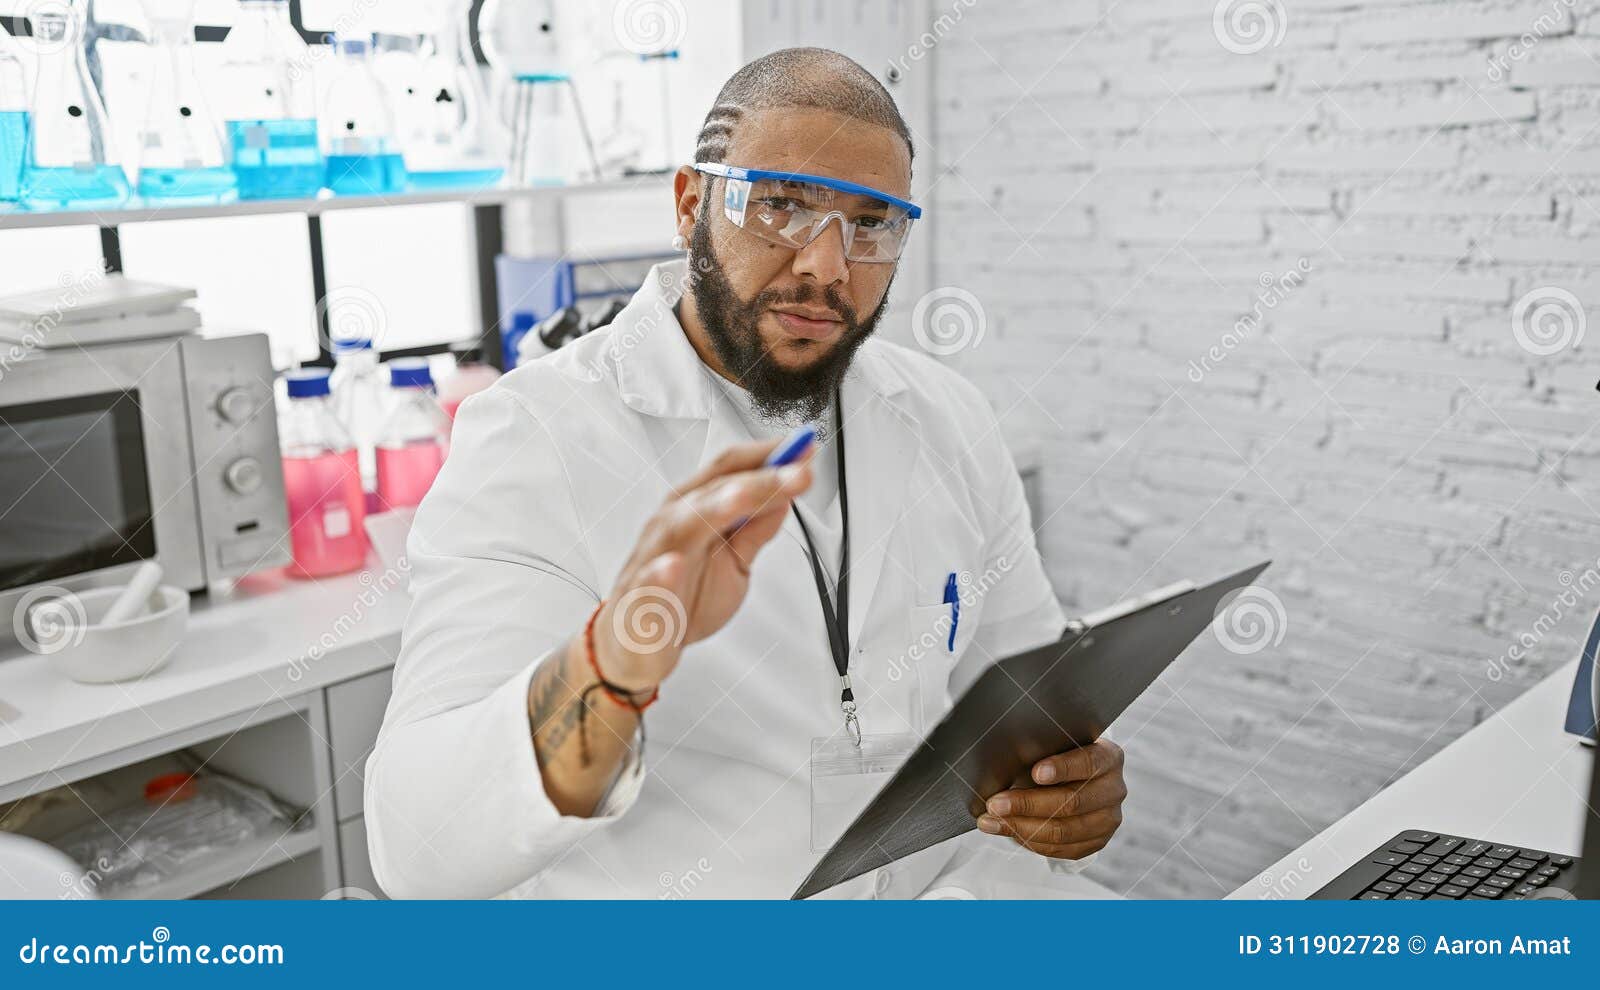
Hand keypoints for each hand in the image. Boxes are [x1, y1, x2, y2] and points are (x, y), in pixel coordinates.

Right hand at [591, 437, 812, 693]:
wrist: (638, 646)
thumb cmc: (683, 597)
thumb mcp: (734, 561)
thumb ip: (756, 528)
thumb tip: (786, 494)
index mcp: (693, 508)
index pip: (730, 469)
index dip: (769, 457)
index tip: (806, 448)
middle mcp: (672, 523)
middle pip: (714, 491)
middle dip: (759, 480)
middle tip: (799, 473)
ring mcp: (653, 558)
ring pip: (682, 526)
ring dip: (714, 507)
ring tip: (743, 496)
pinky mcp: (640, 598)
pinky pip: (648, 584)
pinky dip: (659, 574)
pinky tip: (672, 565)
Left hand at [976, 738, 1125, 859]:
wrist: (1076, 782)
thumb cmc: (1057, 760)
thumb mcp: (1052, 748)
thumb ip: (1038, 753)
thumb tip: (1001, 764)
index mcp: (1109, 758)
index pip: (1089, 762)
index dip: (1062, 768)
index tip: (1035, 772)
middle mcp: (1114, 789)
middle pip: (1072, 802)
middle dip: (1028, 804)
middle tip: (995, 804)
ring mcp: (1108, 819)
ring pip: (1063, 831)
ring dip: (1021, 827)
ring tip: (991, 821)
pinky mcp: (1096, 842)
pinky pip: (1060, 848)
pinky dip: (1029, 840)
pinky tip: (1007, 831)